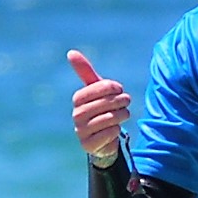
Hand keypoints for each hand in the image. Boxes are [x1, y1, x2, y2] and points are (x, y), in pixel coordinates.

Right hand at [67, 49, 130, 165]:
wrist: (102, 138)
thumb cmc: (100, 109)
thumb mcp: (96, 90)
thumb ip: (85, 72)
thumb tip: (70, 52)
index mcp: (78, 100)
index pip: (93, 89)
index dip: (109, 87)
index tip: (119, 88)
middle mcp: (76, 115)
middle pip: (103, 104)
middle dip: (119, 101)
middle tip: (127, 100)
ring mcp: (81, 131)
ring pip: (108, 119)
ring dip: (121, 115)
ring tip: (125, 114)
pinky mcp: (88, 146)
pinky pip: (108, 134)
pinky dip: (116, 130)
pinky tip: (116, 129)